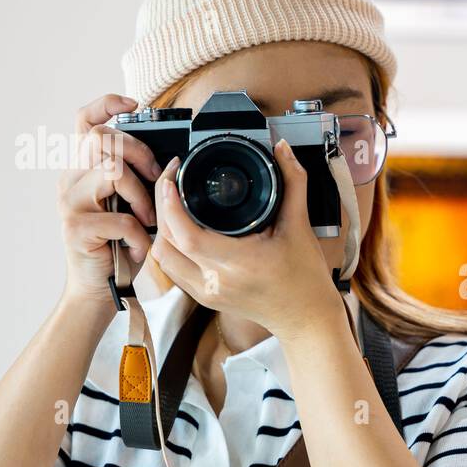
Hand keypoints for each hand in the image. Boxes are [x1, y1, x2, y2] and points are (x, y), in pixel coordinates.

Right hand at [57, 94, 160, 302]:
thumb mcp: (129, 204)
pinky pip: (119, 218)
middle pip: (102, 139)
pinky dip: (138, 236)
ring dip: (142, 197)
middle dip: (139, 153)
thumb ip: (137, 178)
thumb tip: (170, 159)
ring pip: (112, 172)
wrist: (98, 286)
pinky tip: (137, 248)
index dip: (107, 103)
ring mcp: (69, 201)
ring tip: (148, 221)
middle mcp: (70, 178)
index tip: (133, 104)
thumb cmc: (118, 243)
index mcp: (82, 167)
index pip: (84, 120)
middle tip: (156, 179)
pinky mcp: (75, 226)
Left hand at [150, 139, 347, 340]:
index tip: (173, 179)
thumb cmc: (306, 278)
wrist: (306, 317)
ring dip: (160, 227)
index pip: (189, 236)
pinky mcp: (204, 297)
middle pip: (167, 243)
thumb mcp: (300, 226)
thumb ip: (292, 182)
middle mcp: (217, 281)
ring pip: (163, 257)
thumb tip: (283, 150)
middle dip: (161, 206)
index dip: (172, 206)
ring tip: (171, 201)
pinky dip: (168, 245)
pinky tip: (176, 227)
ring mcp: (207, 292)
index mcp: (240, 264)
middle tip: (172, 180)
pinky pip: (171, 268)